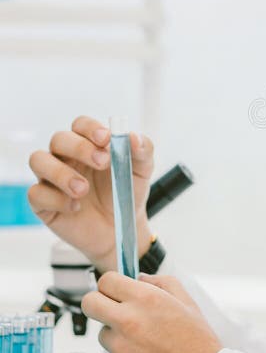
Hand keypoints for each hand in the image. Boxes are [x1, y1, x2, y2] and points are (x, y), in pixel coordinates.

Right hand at [27, 115, 154, 272]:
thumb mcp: (142, 171)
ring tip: (83, 189)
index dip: (90, 128)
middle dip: (79, 148)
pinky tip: (75, 207)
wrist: (122, 228)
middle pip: (59, 139)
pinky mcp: (43, 202)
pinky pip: (36, 193)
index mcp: (89, 144)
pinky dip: (55, 199)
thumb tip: (133, 136)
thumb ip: (142, 150)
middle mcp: (66, 157)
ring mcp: (52, 178)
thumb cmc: (127, 192)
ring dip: (60, 172)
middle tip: (103, 163)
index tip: (106, 138)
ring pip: (38, 160)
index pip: (80, 124)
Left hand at [82, 272, 222, 352]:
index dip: (111, 285)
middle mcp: (128, 321)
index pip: (106, 281)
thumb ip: (161, 282)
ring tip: (145, 342)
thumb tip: (139, 278)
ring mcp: (120, 348)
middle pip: (89, 303)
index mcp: (146, 299)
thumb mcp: (186, 301)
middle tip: (112, 310)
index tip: (115, 291)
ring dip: (117, 335)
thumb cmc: (198, 340)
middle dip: (98, 303)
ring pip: (103, 334)